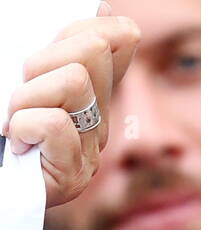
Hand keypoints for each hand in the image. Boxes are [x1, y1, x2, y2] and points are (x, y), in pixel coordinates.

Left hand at [1, 2, 140, 208]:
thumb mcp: (25, 78)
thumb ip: (57, 50)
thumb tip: (103, 12)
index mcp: (90, 92)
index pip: (118, 40)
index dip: (93, 27)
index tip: (58, 46)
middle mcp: (98, 120)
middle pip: (92, 50)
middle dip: (44, 61)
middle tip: (22, 95)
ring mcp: (90, 150)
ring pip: (74, 83)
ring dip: (27, 97)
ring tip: (14, 123)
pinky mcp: (75, 176)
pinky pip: (55, 123)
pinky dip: (24, 126)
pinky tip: (18, 145)